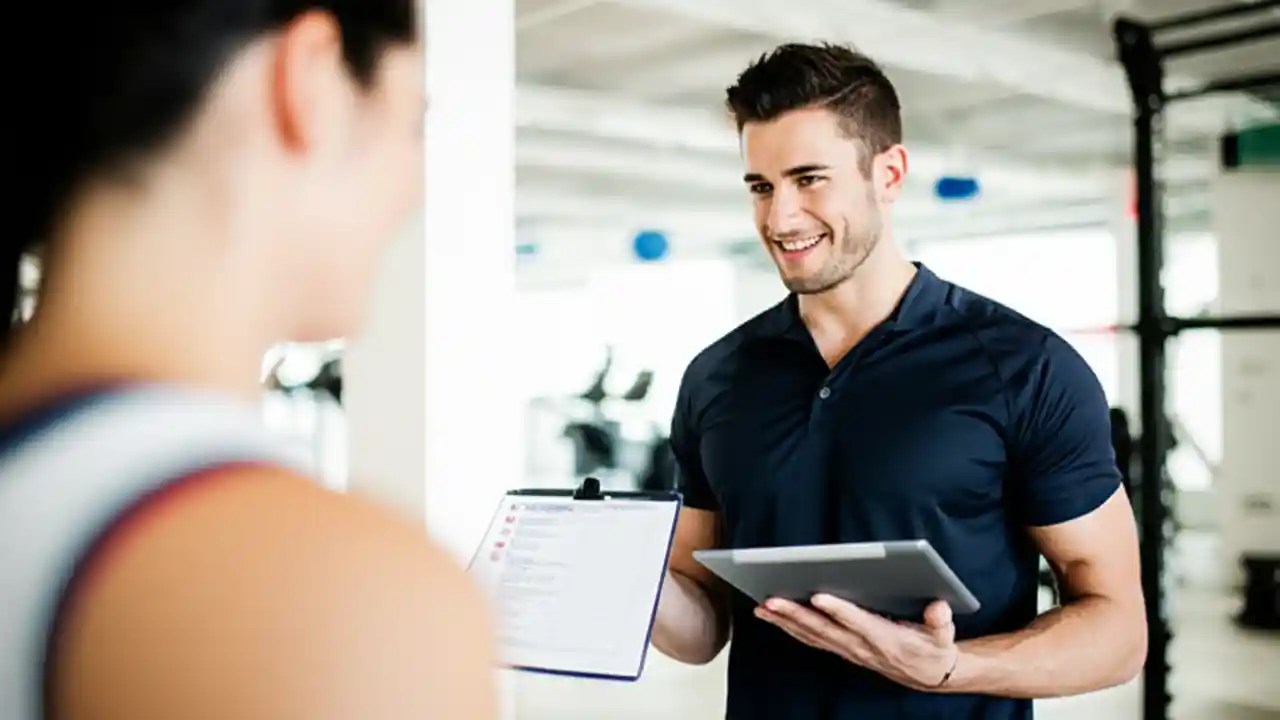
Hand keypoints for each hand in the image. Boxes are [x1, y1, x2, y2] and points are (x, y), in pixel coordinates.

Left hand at [755, 594, 959, 690]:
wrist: (927, 674)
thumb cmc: (933, 647)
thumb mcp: (944, 635)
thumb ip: (940, 621)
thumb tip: (938, 607)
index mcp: (885, 639)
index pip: (858, 623)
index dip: (839, 611)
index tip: (818, 596)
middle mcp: (861, 646)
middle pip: (824, 630)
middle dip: (796, 615)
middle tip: (772, 599)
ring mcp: (848, 650)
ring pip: (812, 635)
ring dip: (785, 622)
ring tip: (762, 606)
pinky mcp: (842, 649)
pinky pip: (811, 639)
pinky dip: (790, 628)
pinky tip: (772, 616)